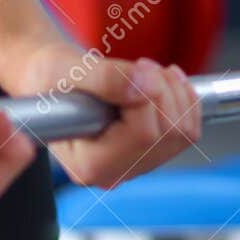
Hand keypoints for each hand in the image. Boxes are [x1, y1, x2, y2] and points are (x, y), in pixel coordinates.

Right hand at [11, 42, 200, 187]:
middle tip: (142, 66)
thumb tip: (146, 86)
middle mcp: (114, 173)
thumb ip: (104, 78)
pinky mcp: (150, 155)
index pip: (142, 135)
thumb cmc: (50, 79)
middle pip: (168, 134)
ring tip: (149, 72)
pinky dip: (185, 100)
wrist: (52, 83)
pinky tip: (165, 81)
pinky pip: (189, 131)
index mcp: (89, 164)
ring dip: (177, 93)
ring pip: (185, 133)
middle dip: (164, 90)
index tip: (136, 67)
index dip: (147, 96)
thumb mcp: (65, 70)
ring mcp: (135, 166)